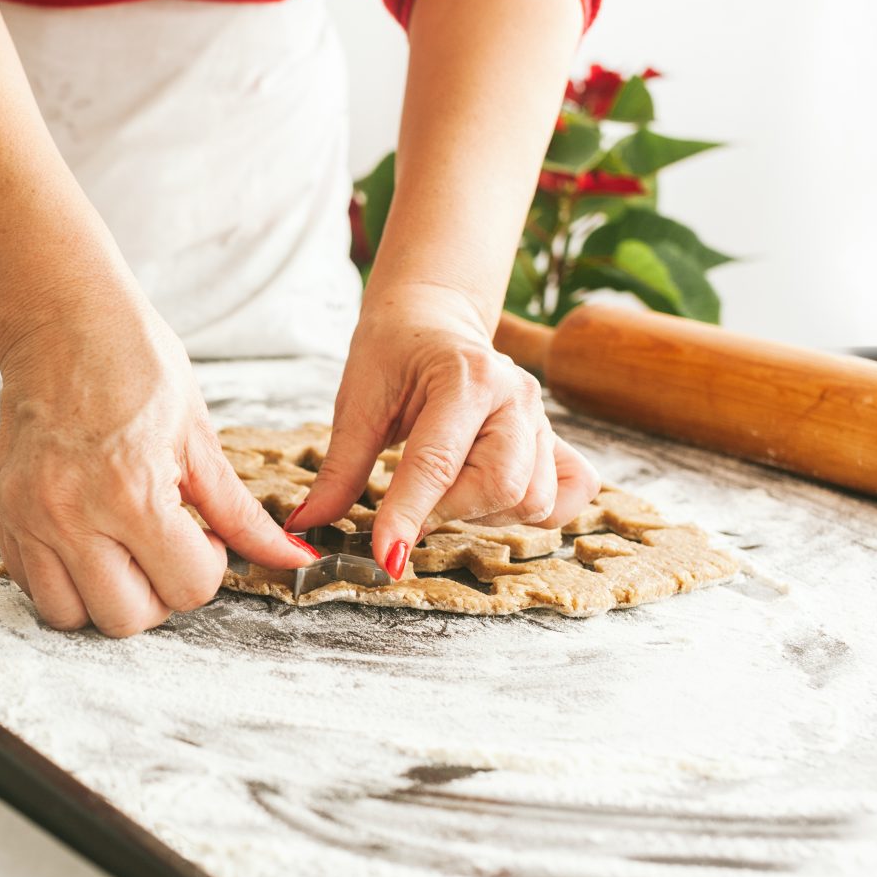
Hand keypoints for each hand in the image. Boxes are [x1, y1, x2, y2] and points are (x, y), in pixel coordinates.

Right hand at [0, 301, 319, 636]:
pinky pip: (34, 587)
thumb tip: (294, 558)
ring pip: (72, 616)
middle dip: (160, 592)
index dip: (208, 566)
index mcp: (129, 493)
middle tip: (166, 545)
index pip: (187, 589)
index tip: (201, 532)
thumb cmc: (134, 363)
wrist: (61, 322)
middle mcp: (70, 516)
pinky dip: (66, 580)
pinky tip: (89, 541)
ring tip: (124, 550)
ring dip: (107, 597)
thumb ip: (242, 514)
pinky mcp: (4, 515)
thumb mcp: (200, 439)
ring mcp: (29, 519)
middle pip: (127, 619)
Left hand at [287, 281, 599, 575]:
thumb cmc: (392, 353)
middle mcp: (515, 397)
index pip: (437, 463)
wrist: (431, 319)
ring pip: (533, 499)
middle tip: (411, 504)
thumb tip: (306, 526)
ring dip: (483, 514)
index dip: (408, 516)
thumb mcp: (356, 402)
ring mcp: (542, 418)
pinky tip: (491, 498)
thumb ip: (339, 469)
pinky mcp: (555, 439)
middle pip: (501, 487)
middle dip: (447, 512)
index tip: (386, 557)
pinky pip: (571, 492)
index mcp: (465, 377)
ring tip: (446, 488)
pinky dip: (535, 509)